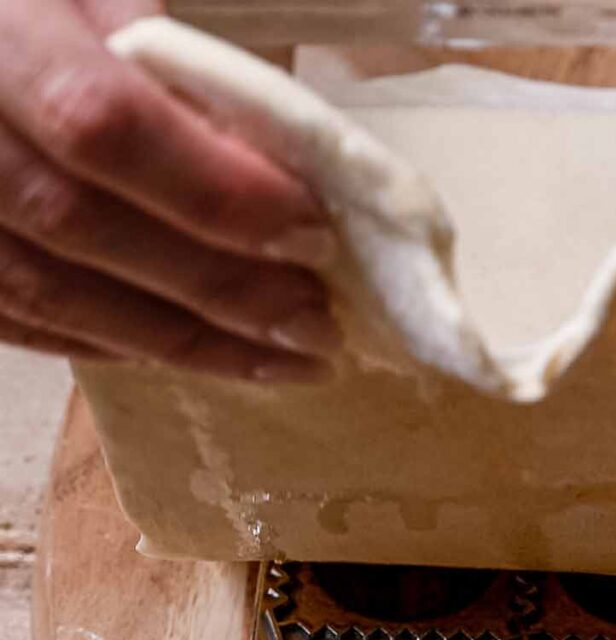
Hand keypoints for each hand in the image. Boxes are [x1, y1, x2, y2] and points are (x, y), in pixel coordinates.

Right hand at [0, 0, 337, 378]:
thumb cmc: (24, 15)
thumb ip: (157, 52)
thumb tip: (263, 143)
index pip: (103, 123)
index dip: (211, 188)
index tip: (309, 230)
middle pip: (87, 227)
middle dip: (217, 285)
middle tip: (317, 321)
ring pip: (60, 297)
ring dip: (187, 342)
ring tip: (287, 360)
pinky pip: (32, 327)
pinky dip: (126, 346)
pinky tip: (204, 356)